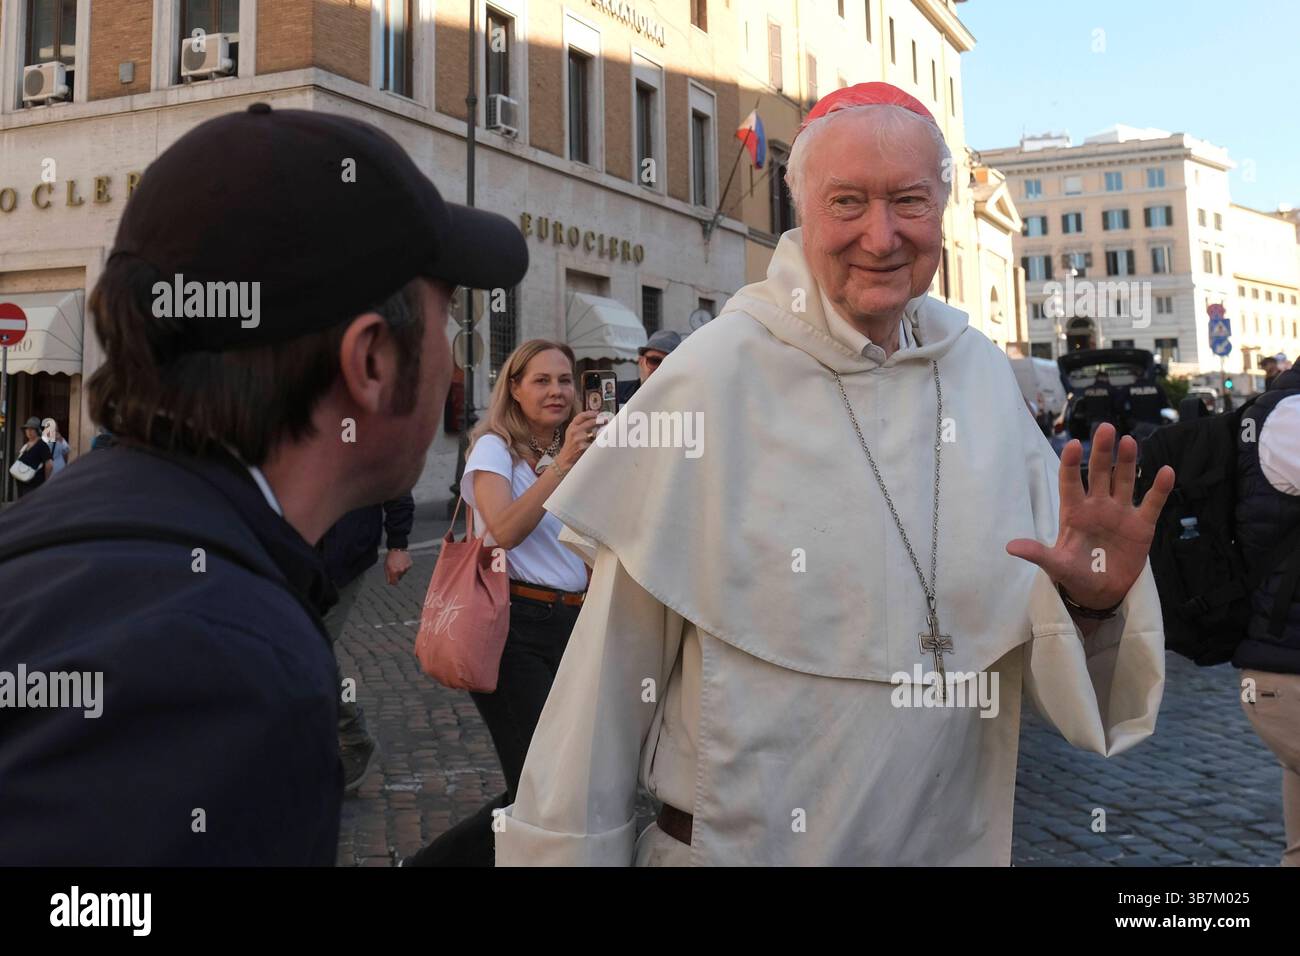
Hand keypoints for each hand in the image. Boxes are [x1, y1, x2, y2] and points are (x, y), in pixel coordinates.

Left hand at [384, 548, 411, 584]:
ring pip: (403, 573)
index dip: (392, 582)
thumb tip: (389, 582)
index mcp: (394, 572)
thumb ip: (388, 576)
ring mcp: (406, 567)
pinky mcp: (410, 564)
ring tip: (398, 563)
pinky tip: (402, 561)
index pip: (395, 583)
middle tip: (393, 568)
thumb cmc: (390, 556)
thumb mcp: (386, 566)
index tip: (391, 581)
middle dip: (396, 575)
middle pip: (399, 578)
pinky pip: (407, 568)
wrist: (397, 547)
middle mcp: (401, 571)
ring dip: (400, 570)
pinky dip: (404, 566)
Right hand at [556, 410, 600, 471]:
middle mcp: (574, 431)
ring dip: (600, 434)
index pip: (582, 416)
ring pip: (595, 433)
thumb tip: (595, 419)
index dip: (591, 413)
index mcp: (571, 426)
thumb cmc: (570, 446)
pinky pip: (594, 443)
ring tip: (602, 436)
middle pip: (590, 422)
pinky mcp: (583, 447)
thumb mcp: (571, 433)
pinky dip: (597, 444)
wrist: (565, 459)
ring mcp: (578, 439)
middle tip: (605, 421)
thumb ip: (580, 425)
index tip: (598, 413)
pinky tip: (595, 446)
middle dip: (600, 421)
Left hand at [1006, 423, 1173, 610]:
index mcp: (1074, 512)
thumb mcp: (1056, 565)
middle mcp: (1097, 506)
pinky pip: (1152, 503)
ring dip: (1126, 462)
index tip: (1072, 445)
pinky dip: (1159, 489)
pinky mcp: (1141, 525)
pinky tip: (1166, 471)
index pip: (1070, 482)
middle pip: (1098, 473)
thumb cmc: (1074, 573)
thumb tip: (1011, 547)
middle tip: (1106, 428)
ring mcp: (1120, 512)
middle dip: (1102, 452)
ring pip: (1123, 480)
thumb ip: (1038, 553)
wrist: (1101, 592)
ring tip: (1128, 441)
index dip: (1070, 464)